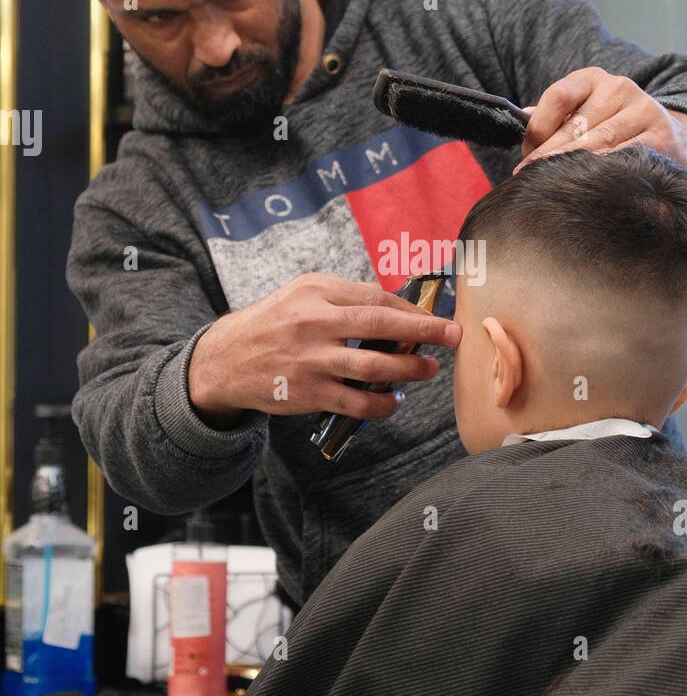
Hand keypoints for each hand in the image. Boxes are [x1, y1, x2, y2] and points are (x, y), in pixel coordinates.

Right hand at [188, 272, 461, 426]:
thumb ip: (343, 297)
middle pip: (381, 324)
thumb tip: (394, 305)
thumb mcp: (300, 294)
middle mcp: (314, 322)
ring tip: (429, 369)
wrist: (224, 361)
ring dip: (409, 368)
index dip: (411, 309)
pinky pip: (357, 401)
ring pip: (374, 365)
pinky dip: (382, 404)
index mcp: (315, 292)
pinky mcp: (309, 393)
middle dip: (425, 331)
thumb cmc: (271, 323)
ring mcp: (312, 360)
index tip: (437, 316)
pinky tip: (394, 401)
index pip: (375, 298)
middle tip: (454, 336)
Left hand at [512, 67, 686, 175]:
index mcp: (593, 79)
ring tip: (552, 185)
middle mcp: (619, 88)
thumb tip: (520, 121)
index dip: (539, 126)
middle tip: (529, 178)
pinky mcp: (660, 138)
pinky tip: (589, 187)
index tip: (527, 151)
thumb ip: (553, 118)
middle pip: (576, 126)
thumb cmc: (613, 125)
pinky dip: (604, 174)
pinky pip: (625, 159)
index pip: (559, 96)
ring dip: (573, 167)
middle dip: (549, 155)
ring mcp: (642, 111)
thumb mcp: (584, 111)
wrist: (671, 134)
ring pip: (599, 144)